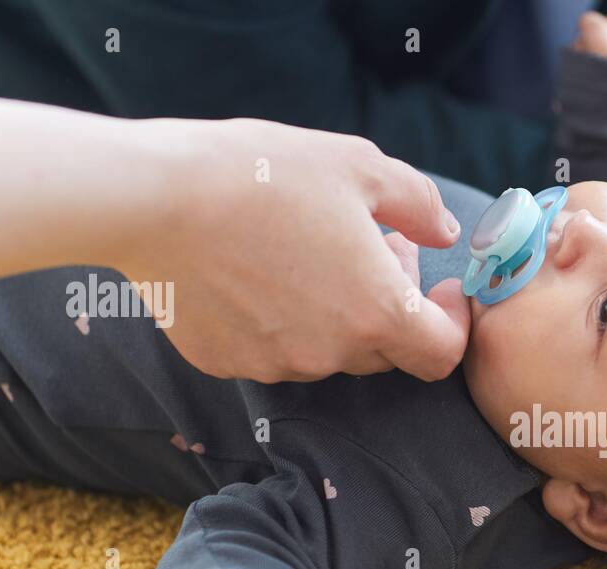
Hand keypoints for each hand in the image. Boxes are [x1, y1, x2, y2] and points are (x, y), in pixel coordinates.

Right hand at [121, 118, 469, 382]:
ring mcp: (277, 364)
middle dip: (391, 306)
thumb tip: (445, 233)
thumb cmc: (262, 175)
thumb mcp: (359, 167)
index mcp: (376, 313)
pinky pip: (273, 349)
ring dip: (336, 313)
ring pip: (328, 351)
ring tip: (308, 248)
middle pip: (385, 351)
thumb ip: (419, 205)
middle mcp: (331, 354)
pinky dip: (281, 320)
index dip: (452, 324)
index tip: (440, 291)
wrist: (153, 199)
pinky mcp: (228, 363)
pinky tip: (257, 270)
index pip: (442, 355)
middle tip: (372, 246)